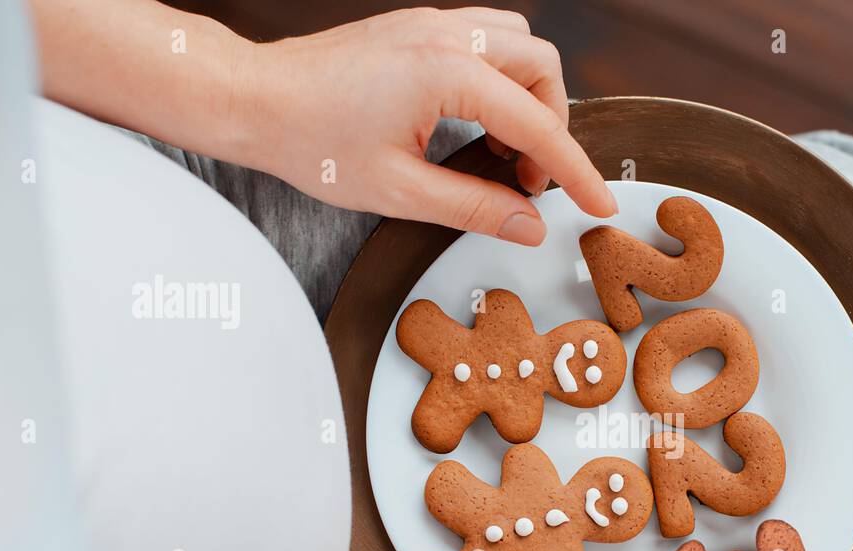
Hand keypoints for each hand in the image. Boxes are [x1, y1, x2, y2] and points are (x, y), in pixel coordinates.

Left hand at [242, 7, 616, 243]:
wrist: (253, 98)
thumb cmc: (310, 140)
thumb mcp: (399, 191)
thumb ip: (475, 208)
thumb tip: (530, 225)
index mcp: (447, 72)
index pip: (538, 124)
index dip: (575, 171)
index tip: (599, 202)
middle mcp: (447, 34)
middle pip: (544, 68)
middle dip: (552, 126)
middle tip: (527, 181)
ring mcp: (432, 24)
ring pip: (521, 45)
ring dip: (529, 98)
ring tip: (502, 153)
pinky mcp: (418, 28)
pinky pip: (487, 40)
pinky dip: (500, 81)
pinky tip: (476, 123)